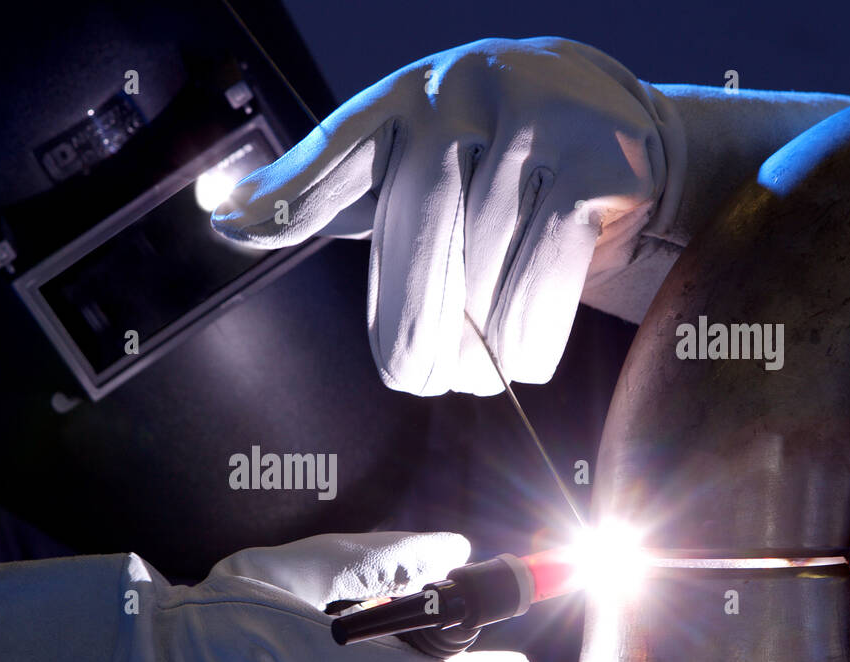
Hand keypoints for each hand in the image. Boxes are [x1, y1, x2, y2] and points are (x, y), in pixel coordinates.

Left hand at [211, 37, 684, 394]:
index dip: (285, 193)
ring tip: (477, 369)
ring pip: (485, 274)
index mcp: (405, 99)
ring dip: (480, 349)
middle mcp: (463, 92)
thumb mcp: (414, 166)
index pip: (336, 152)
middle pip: (420, 241)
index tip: (229, 223)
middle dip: (413, 332)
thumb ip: (333, 191)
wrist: (624, 137)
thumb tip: (225, 215)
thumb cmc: (494, 170)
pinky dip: (527, 341)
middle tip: (415, 380)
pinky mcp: (598, 158)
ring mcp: (535, 116)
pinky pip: (541, 283)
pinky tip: (521, 357)